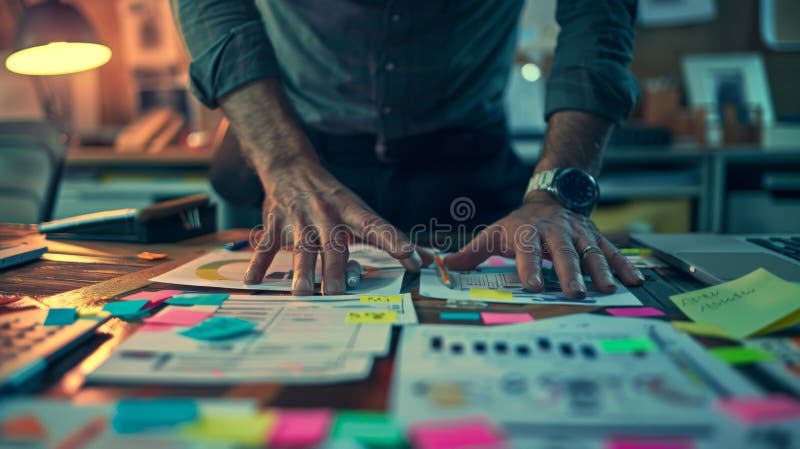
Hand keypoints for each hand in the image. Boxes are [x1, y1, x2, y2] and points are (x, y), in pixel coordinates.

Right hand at [244, 157, 428, 294]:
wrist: (291, 166)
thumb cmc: (333, 199)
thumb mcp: (361, 212)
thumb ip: (391, 238)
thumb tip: (428, 259)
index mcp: (351, 211)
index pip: (377, 227)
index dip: (395, 242)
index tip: (411, 257)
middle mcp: (326, 215)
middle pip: (333, 244)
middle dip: (334, 268)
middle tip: (337, 292)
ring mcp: (298, 218)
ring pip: (301, 247)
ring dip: (302, 270)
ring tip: (303, 292)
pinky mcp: (274, 222)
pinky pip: (266, 245)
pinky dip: (259, 263)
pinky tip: (253, 281)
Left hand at [444, 191, 644, 297]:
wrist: (552, 197)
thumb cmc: (520, 224)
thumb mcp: (495, 233)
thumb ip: (473, 252)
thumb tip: (447, 265)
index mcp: (528, 232)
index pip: (527, 250)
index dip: (529, 266)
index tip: (532, 285)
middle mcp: (555, 231)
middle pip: (562, 251)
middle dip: (569, 271)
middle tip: (574, 292)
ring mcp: (578, 234)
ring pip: (590, 251)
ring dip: (599, 270)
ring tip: (606, 289)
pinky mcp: (596, 237)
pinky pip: (611, 251)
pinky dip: (623, 264)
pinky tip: (634, 280)